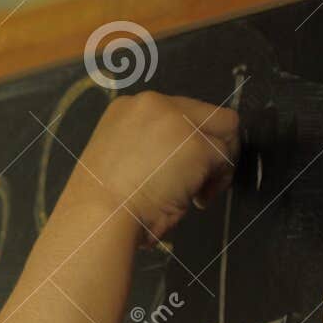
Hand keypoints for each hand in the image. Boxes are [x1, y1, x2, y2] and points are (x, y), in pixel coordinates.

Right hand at [67, 91, 239, 244]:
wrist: (96, 217)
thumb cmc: (101, 205)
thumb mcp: (119, 161)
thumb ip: (148, 148)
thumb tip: (176, 159)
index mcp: (128, 108)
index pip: (178, 111)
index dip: (187, 140)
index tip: (180, 168)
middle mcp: (154, 104)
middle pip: (207, 113)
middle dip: (210, 146)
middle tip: (200, 180)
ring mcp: (177, 121)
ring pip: (224, 130)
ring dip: (217, 163)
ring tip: (197, 193)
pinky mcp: (196, 145)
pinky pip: (225, 158)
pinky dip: (218, 181)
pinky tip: (197, 200)